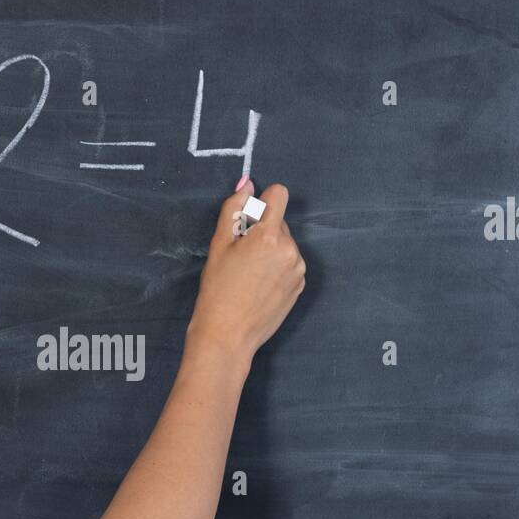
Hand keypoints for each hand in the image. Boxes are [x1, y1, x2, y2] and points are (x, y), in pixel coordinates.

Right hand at [185, 179, 305, 363]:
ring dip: (270, 250)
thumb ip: (233, 209)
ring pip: (285, 243)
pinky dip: (277, 267)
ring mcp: (298, 269)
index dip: (262, 202)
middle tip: (241, 256)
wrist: (228, 335)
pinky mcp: (300, 285)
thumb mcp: (219, 245)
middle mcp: (290, 249)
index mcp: (269, 236)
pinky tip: (259, 285)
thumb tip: (247, 183)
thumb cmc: (218, 291)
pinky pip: (290, 263)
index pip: (279, 194)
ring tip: (249, 274)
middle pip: (279, 221)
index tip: (248, 219)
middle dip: (262, 230)